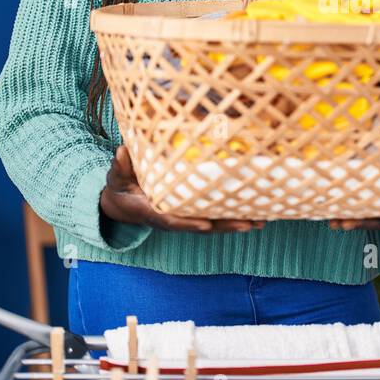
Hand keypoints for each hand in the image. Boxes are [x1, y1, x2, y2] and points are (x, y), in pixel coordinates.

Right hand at [100, 143, 264, 233]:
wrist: (123, 203)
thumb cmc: (120, 187)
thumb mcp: (116, 176)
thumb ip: (120, 167)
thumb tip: (122, 152)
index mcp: (154, 212)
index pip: (172, 220)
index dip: (188, 223)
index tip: (205, 224)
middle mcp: (173, 219)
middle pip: (203, 226)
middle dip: (226, 226)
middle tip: (249, 224)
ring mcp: (185, 217)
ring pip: (214, 224)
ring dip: (238, 223)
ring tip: (262, 220)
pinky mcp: (193, 213)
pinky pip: (216, 216)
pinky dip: (235, 215)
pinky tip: (256, 213)